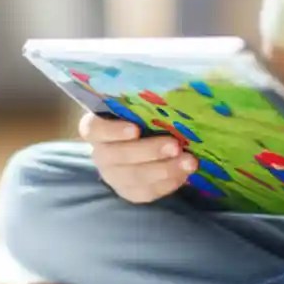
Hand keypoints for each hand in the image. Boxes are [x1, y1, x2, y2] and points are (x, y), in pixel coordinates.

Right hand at [78, 113, 197, 203]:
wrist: (149, 141)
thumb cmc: (143, 117)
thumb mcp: (140, 106)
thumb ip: (146, 101)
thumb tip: (173, 90)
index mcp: (96, 127)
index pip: (93, 129)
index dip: (112, 131)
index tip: (135, 129)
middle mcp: (101, 153)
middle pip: (117, 156)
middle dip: (149, 151)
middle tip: (175, 145)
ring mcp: (113, 175)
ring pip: (134, 177)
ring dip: (164, 170)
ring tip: (189, 162)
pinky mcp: (129, 191)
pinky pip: (146, 192)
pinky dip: (168, 183)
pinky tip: (185, 173)